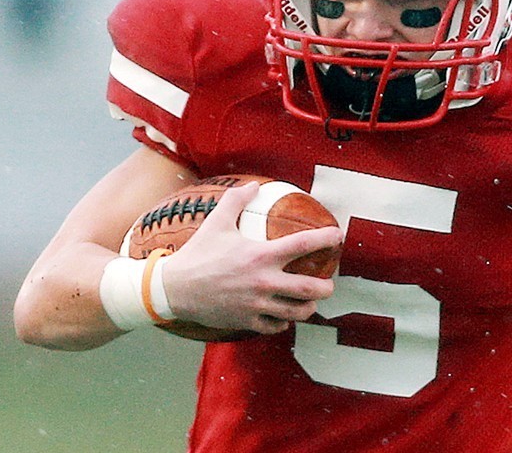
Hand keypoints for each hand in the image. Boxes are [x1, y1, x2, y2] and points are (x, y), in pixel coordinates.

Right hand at [161, 181, 341, 334]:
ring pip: (296, 312)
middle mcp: (263, 282)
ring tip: (311, 301)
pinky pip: (275, 326)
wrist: (174, 289)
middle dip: (326, 287)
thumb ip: (236, 200)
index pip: (302, 245)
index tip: (338, 236)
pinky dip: (283, 322)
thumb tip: (254, 185)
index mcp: (260, 255)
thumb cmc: (197, 254)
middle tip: (329, 283)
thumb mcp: (216, 222)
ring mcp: (256, 304)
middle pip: (309, 288)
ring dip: (309, 307)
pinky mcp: (247, 321)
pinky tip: (283, 315)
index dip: (325, 239)